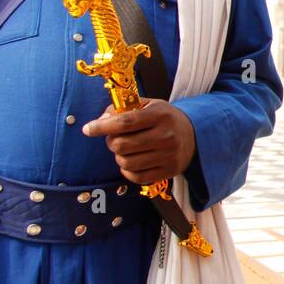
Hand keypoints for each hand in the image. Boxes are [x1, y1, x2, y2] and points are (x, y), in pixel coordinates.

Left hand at [82, 99, 196, 185]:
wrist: (195, 135)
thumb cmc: (166, 118)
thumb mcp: (150, 105)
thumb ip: (125, 109)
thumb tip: (101, 121)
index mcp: (160, 115)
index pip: (125, 122)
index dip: (102, 127)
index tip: (88, 129)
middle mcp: (166, 136)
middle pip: (122, 145)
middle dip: (111, 142)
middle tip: (114, 139)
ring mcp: (168, 156)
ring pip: (127, 163)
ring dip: (119, 157)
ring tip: (125, 150)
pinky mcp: (169, 171)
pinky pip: (137, 177)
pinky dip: (128, 171)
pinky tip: (131, 163)